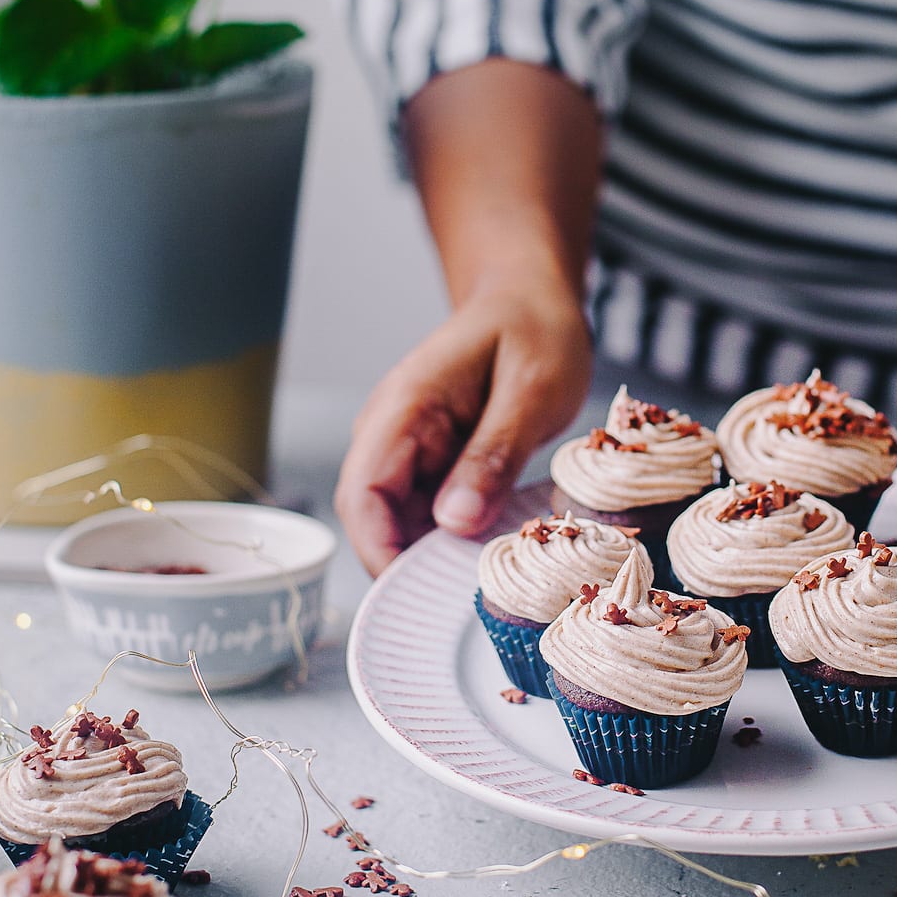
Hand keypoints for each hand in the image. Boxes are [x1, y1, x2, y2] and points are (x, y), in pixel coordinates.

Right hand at [334, 280, 591, 574]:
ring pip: (400, 523)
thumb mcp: (531, 389)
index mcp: (406, 408)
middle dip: (409, 564)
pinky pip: (429, 514)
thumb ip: (493, 455)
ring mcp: (410, 450)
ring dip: (433, 556)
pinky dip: (453, 539)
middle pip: (374, 518)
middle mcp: (393, 432)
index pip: (362, 494)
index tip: (419, 593)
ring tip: (483, 581)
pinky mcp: (433, 464)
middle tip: (465, 598)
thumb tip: (453, 523)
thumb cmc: (534, 329)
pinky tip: (488, 554)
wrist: (532, 298)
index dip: (380, 551)